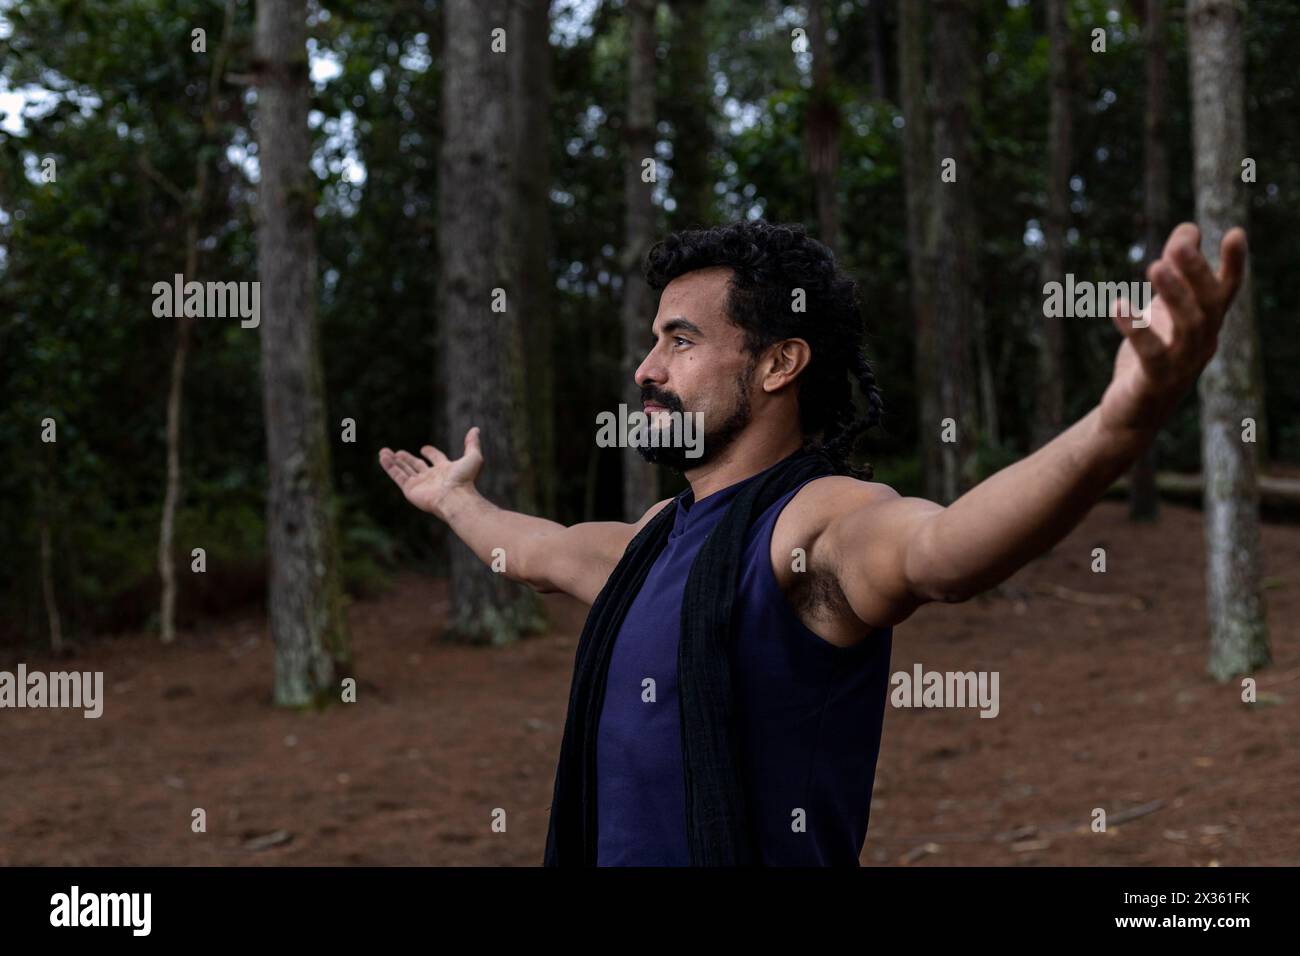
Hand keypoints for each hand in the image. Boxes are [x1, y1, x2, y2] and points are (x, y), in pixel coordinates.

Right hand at [379, 426, 483, 517]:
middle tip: (398, 452)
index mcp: (446, 470)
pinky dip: (389, 466)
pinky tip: (382, 457)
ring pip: (404, 470)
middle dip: (407, 459)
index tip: (424, 449)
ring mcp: (420, 484)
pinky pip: (397, 476)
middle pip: (417, 466)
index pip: (436, 459)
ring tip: (384, 452)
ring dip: (394, 461)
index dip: (431, 453)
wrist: (456, 497)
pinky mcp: (410, 489)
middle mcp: (432, 478)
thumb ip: (472, 443)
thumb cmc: (465, 480)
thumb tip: (476, 429)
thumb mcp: (473, 457)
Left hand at [1100, 222, 1247, 435]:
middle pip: (1208, 305)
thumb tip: (1188, 228)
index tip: (1235, 233)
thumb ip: (1175, 272)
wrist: (1130, 416)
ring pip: (1187, 327)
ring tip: (1154, 265)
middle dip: (1197, 273)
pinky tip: (1118, 304)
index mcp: (1205, 326)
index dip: (1233, 265)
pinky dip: (1135, 328)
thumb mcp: (1163, 311)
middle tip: (1178, 245)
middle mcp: (1201, 344)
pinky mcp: (1155, 382)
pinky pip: (1150, 353)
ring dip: (1174, 294)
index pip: (1225, 291)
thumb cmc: (1149, 358)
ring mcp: (1181, 366)